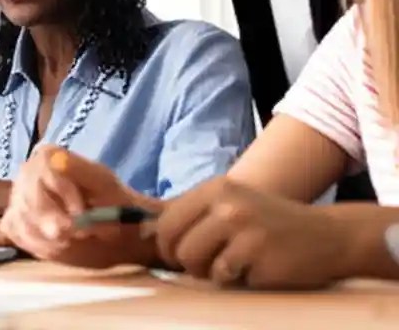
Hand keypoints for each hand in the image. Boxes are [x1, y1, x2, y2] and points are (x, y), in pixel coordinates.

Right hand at [1, 145, 159, 268]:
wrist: (112, 229)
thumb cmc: (111, 203)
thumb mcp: (105, 184)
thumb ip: (82, 171)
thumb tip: (58, 161)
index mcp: (48, 157)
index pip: (42, 170)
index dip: (61, 193)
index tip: (82, 213)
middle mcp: (26, 174)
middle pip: (27, 197)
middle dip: (53, 221)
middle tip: (79, 235)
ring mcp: (17, 198)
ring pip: (21, 218)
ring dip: (51, 236)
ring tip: (76, 239)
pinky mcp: (15, 221)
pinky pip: (17, 233)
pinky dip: (39, 244)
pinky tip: (59, 244)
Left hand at [155, 178, 353, 288]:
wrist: (326, 235)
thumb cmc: (268, 223)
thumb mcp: (230, 204)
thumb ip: (193, 213)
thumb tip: (142, 230)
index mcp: (215, 189)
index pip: (166, 221)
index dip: (165, 244)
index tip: (176, 254)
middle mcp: (227, 204)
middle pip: (177, 245)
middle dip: (185, 262)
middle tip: (205, 265)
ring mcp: (244, 228)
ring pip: (197, 264)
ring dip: (210, 272)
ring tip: (232, 264)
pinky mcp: (259, 254)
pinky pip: (226, 277)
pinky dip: (236, 279)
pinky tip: (254, 268)